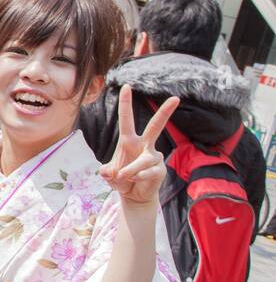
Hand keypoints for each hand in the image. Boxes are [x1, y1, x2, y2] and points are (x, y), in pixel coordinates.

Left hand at [98, 85, 177, 211]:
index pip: (127, 119)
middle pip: (156, 126)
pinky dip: (139, 176)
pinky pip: (150, 171)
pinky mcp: (160, 170)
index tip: (126, 86)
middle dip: (165, 112)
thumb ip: (106, 172)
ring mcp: (154, 157)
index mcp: (129, 141)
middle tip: (176, 98)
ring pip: (144, 159)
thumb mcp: (109, 175)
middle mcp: (144, 145)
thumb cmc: (121, 180)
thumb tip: (106, 172)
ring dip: (130, 169)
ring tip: (122, 176)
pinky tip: (134, 180)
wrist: (133, 196)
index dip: (126, 103)